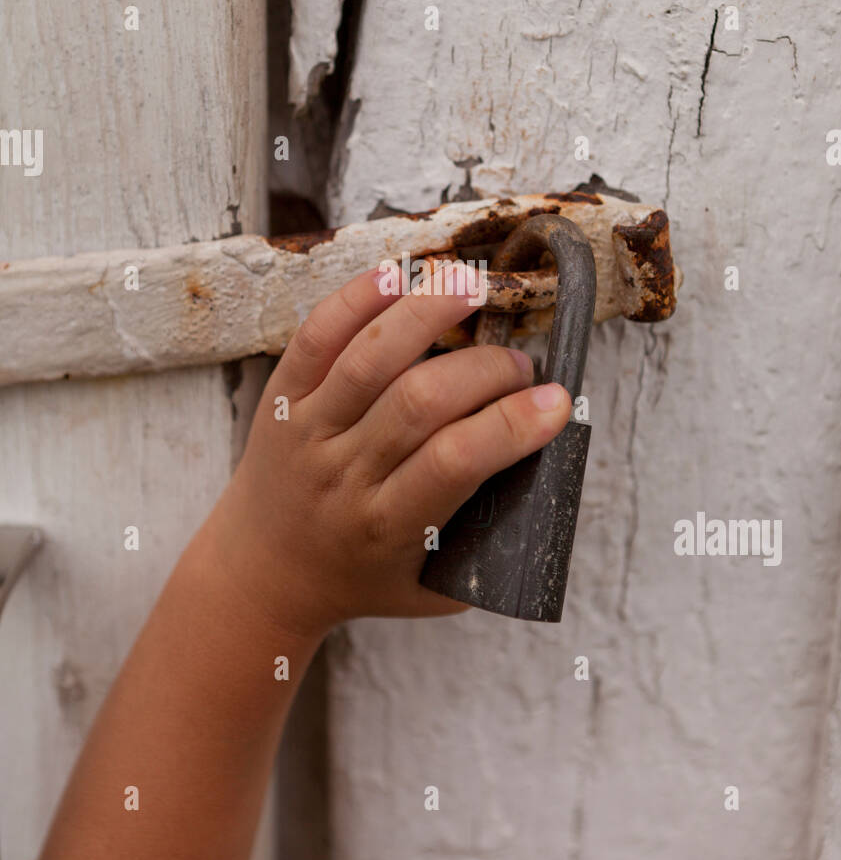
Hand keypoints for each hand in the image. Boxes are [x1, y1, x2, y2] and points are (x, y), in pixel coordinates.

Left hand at [217, 261, 572, 638]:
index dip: (512, 424)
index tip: (557, 401)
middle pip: (420, 401)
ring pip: (369, 356)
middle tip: (519, 366)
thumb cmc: (362, 575)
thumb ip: (490, 544)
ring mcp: (309, 430)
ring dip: (427, 311)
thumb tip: (551, 472)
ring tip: (476, 286)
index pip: (454, 462)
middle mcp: (343, 473)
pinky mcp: (283, 396)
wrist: (263, 573)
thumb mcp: (433, 585)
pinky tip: (402, 274)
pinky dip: (359, 297)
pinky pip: (318, 335)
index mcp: (386, 524)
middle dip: (486, 370)